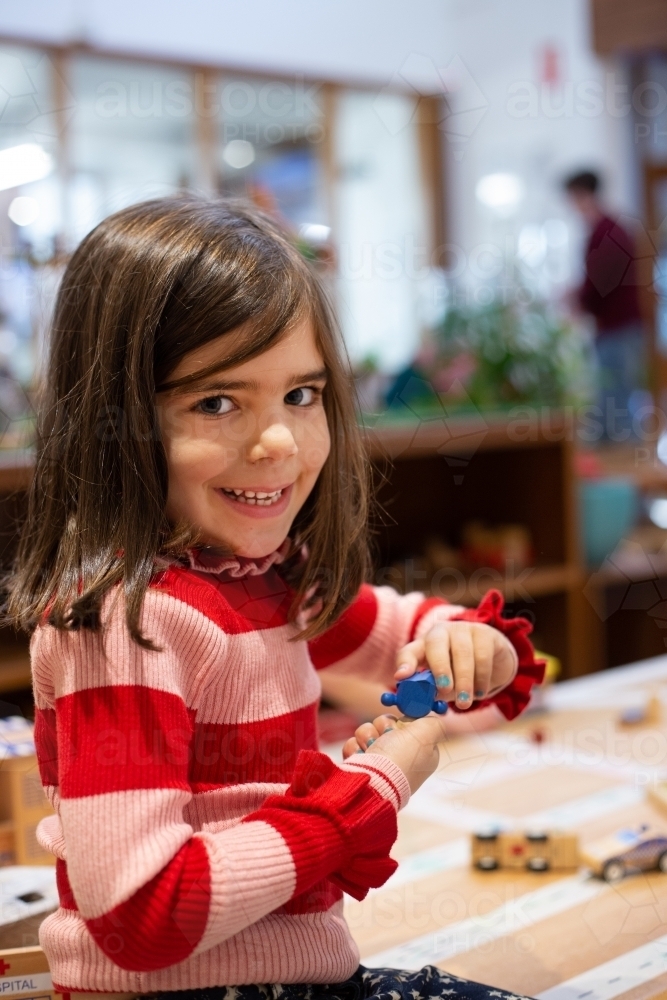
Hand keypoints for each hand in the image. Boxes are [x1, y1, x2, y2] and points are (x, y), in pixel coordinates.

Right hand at [342, 712, 447, 794]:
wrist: (374, 781)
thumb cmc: (402, 758)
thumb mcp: (427, 734)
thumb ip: (434, 723)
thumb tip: (434, 719)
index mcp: (419, 753)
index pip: (408, 725)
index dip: (402, 722)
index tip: (400, 724)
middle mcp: (400, 758)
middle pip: (386, 726)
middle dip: (382, 727)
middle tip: (385, 736)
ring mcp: (379, 763)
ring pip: (368, 732)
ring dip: (367, 736)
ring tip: (370, 748)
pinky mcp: (361, 766)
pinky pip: (354, 744)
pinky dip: (355, 748)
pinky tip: (361, 756)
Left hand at [395, 621, 516, 710]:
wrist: (494, 664)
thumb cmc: (460, 675)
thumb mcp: (443, 684)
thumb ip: (432, 692)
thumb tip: (421, 705)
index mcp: (424, 645)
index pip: (409, 651)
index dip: (404, 663)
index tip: (401, 677)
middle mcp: (441, 632)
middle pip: (435, 644)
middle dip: (439, 668)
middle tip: (445, 690)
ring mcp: (464, 630)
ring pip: (462, 653)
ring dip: (464, 681)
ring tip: (464, 702)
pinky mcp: (486, 634)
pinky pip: (483, 656)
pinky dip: (481, 678)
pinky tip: (480, 692)